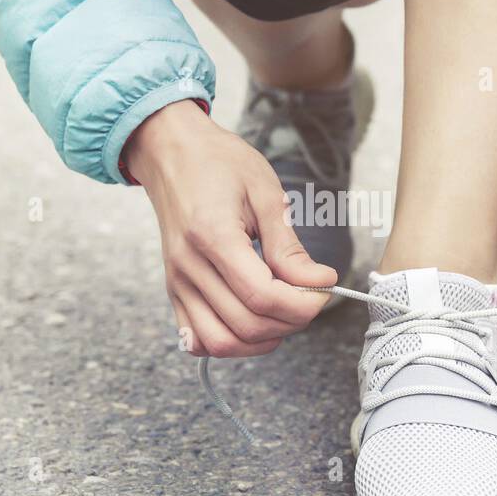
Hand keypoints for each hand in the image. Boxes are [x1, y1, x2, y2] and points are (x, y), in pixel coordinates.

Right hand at [125, 99, 334, 357]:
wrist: (171, 153)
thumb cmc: (219, 163)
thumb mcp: (265, 192)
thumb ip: (289, 246)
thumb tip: (318, 284)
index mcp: (212, 236)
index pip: (263, 295)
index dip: (304, 303)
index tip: (325, 286)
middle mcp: (188, 267)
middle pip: (247, 324)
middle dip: (291, 320)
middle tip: (311, 297)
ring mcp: (176, 283)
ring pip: (222, 343)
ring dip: (262, 340)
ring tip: (284, 313)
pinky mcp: (173, 291)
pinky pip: (198, 340)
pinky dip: (230, 342)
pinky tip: (252, 322)